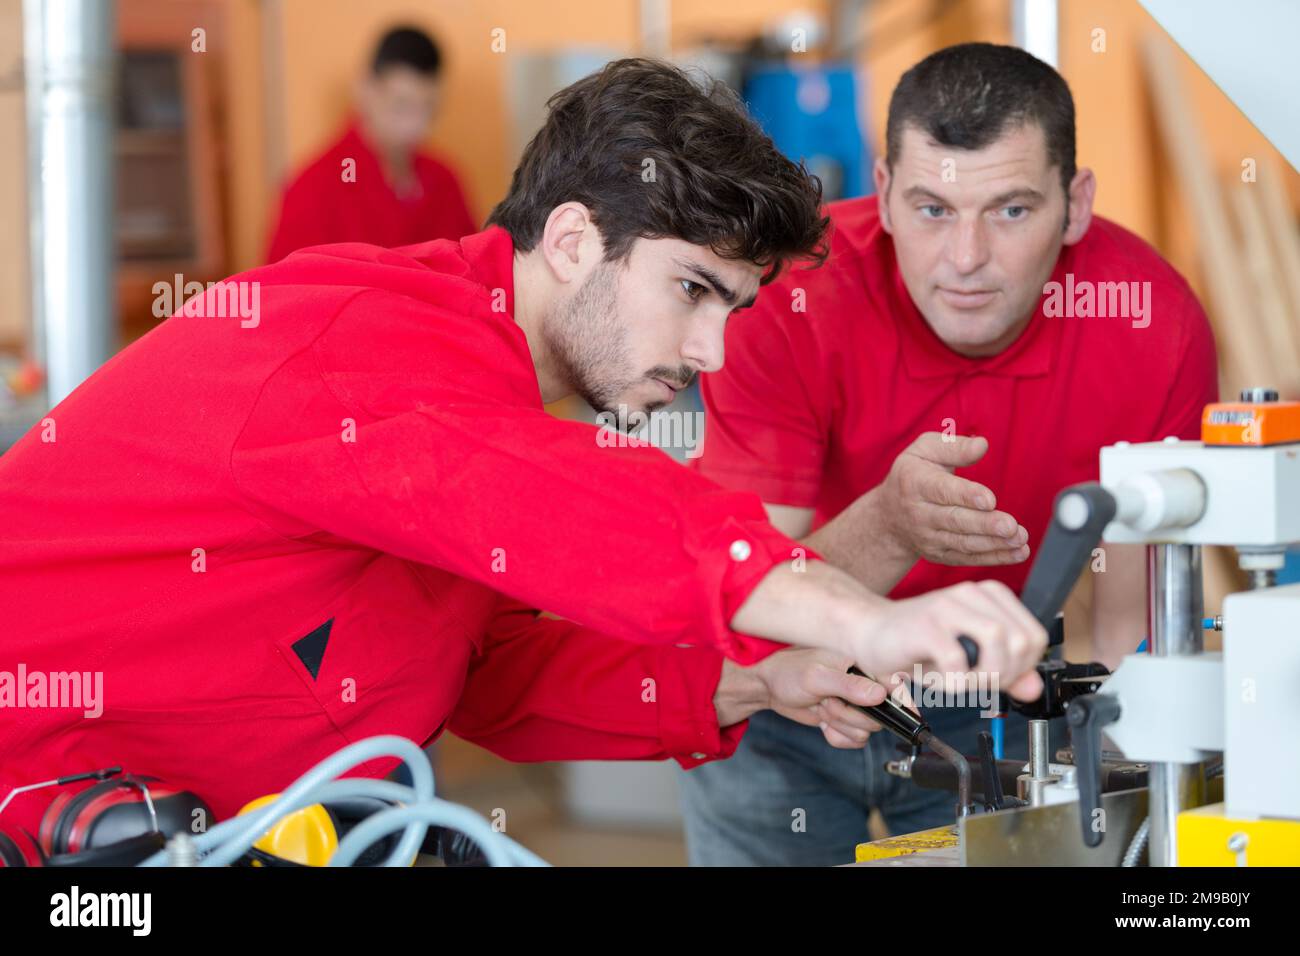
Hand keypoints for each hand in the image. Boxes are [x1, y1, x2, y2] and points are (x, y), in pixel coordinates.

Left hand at [750, 648, 894, 747]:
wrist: (769, 687)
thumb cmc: (789, 672)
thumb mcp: (817, 676)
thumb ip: (848, 686)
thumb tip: (880, 695)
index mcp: (862, 669)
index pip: (894, 687)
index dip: (904, 704)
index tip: (909, 718)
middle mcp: (862, 688)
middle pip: (878, 719)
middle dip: (848, 716)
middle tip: (828, 701)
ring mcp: (854, 707)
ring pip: (864, 732)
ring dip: (839, 724)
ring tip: (822, 706)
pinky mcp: (844, 721)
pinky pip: (852, 741)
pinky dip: (835, 736)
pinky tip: (822, 721)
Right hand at [848, 580, 1047, 701]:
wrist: (869, 634)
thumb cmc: (917, 646)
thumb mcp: (971, 661)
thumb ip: (1005, 673)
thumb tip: (1035, 688)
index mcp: (988, 596)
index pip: (1035, 636)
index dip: (1023, 668)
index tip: (998, 679)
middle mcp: (971, 593)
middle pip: (1022, 641)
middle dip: (1005, 675)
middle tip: (977, 684)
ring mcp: (948, 605)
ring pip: (997, 643)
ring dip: (983, 678)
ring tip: (960, 683)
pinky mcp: (925, 623)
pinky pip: (958, 661)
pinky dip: (952, 683)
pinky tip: (938, 682)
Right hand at [873, 433, 1029, 566]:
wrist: (888, 517)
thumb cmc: (914, 474)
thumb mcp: (925, 450)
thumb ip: (954, 447)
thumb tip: (982, 445)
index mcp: (914, 483)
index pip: (942, 491)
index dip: (966, 495)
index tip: (989, 499)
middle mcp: (919, 514)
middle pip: (955, 521)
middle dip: (984, 525)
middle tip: (1010, 526)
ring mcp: (928, 538)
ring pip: (964, 543)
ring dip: (994, 543)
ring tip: (1020, 538)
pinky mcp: (940, 555)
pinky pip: (968, 558)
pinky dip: (994, 558)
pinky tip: (1018, 553)